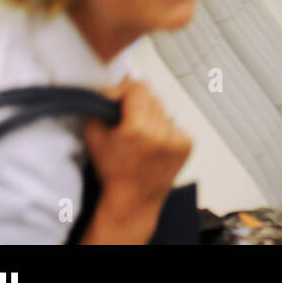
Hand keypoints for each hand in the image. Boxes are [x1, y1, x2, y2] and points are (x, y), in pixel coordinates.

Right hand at [81, 79, 191, 241]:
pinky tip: (154, 146)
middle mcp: (161, 131)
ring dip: (152, 118)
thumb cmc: (112, 170)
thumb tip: (118, 83)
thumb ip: (100, 104)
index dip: (126, 92)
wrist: (133, 199)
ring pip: (164, 110)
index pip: (139, 87)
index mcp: (138, 127)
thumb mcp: (93, 135)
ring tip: (141, 138)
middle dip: (138, 105)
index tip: (118, 102)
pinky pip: (175, 124)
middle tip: (128, 123)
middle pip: (152, 97)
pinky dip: (164, 130)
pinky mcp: (188, 144)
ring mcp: (178, 138)